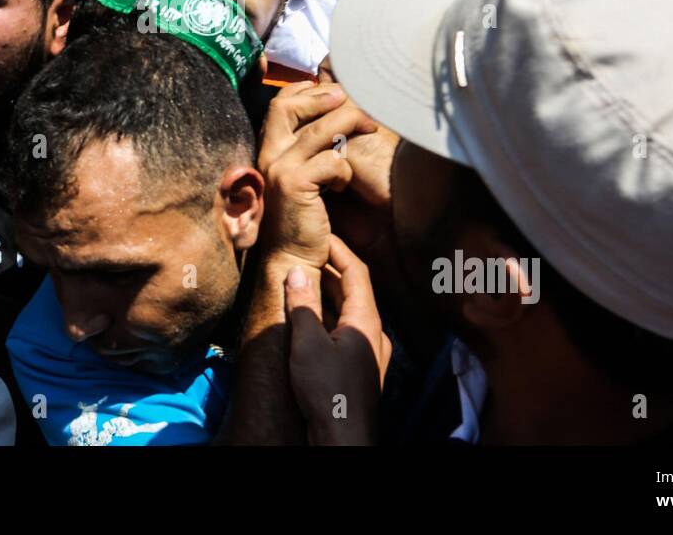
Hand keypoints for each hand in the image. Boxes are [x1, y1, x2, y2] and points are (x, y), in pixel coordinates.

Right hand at [258, 82, 378, 267]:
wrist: (291, 258)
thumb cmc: (303, 217)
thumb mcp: (301, 174)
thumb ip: (308, 147)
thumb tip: (334, 113)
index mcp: (267, 148)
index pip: (280, 103)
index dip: (307, 91)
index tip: (334, 92)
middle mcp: (267, 154)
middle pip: (288, 106)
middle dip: (324, 97)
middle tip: (351, 101)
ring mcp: (278, 168)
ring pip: (318, 130)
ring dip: (349, 124)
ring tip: (369, 128)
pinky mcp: (294, 185)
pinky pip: (330, 160)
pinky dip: (344, 169)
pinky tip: (343, 184)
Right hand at [285, 235, 391, 444]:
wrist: (344, 438)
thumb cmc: (328, 392)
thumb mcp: (308, 344)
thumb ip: (303, 306)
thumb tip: (297, 272)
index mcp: (366, 320)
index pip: (357, 271)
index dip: (339, 249)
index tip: (321, 234)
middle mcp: (374, 333)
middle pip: (355, 290)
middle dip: (331, 270)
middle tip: (306, 254)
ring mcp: (370, 352)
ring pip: (351, 311)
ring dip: (329, 294)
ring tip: (303, 281)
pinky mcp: (361, 368)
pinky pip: (347, 329)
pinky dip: (329, 316)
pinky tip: (311, 320)